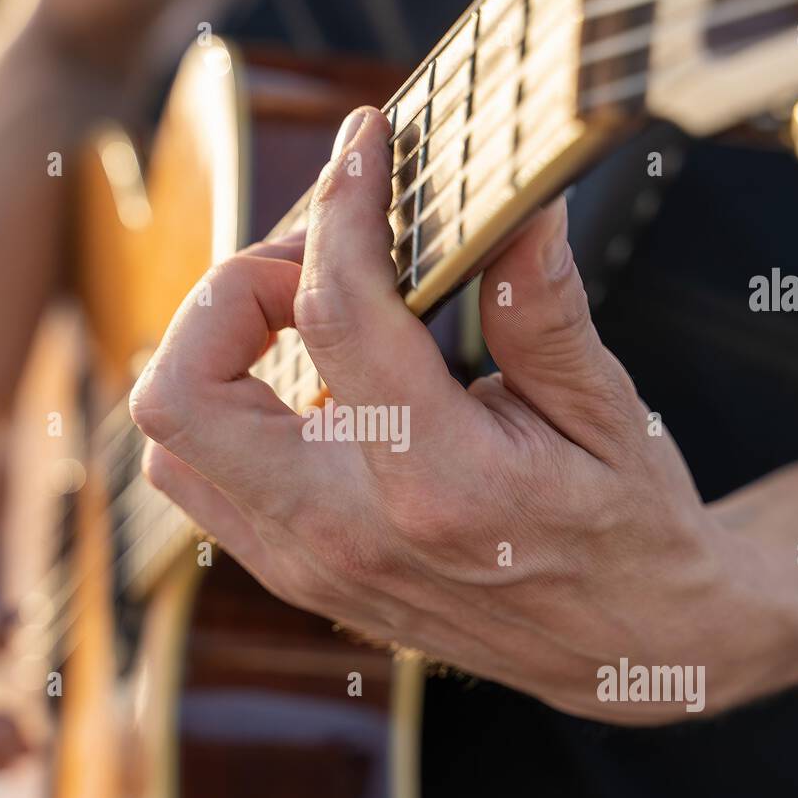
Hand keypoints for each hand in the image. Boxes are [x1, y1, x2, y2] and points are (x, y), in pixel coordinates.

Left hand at [129, 107, 797, 723]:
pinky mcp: (297, 577)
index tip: (365, 149)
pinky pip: (199, 481)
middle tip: (314, 264)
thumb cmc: (627, 529)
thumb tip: (512, 204)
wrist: (624, 647)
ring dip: (212, 353)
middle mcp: (349, 533)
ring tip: (303, 318)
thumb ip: (545, 304)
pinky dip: (222, 412)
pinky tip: (303, 384)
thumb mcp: (609, 411)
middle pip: (184, 388)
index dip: (340, 207)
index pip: (334, 314)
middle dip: (230, 289)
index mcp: (441, 482)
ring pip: (170, 438)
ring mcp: (309, 565)